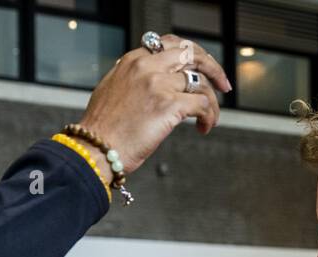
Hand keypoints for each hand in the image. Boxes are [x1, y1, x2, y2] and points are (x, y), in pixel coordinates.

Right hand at [77, 34, 230, 175]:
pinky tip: (204, 127)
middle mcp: (147, 66)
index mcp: (133, 61)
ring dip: (212, 102)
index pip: (170, 45)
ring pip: (201, 83)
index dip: (190, 55)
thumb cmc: (102, 130)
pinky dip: (209, 116)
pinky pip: (202, 104)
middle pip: (192, 54)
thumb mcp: (111, 91)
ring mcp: (159, 84)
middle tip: (223, 84)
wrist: (94, 149)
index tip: (199, 67)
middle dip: (213, 67)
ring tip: (209, 118)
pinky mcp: (169, 105)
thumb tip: (151, 82)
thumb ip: (132, 79)